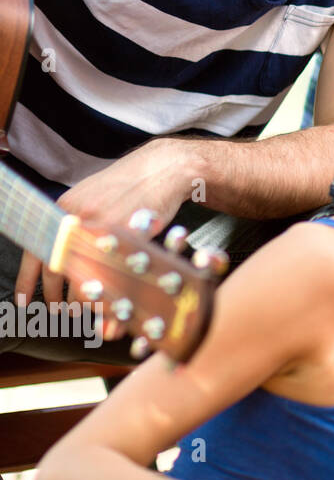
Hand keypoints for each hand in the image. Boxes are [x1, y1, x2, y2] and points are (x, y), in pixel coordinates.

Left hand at [15, 140, 190, 306]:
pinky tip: (112, 300)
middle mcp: (79, 222)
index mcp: (64, 212)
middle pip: (58, 271)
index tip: (24, 300)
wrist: (162, 168)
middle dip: (57, 298)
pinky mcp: (130, 239)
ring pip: (84, 277)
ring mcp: (103, 231)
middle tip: (61, 310)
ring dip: (84, 300)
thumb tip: (64, 254)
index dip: (27, 281)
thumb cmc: (129, 185)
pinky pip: (115, 276)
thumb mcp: (91, 199)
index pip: (36, 253)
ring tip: (87, 308)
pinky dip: (112, 293)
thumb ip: (75, 226)